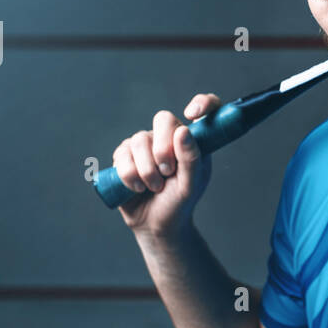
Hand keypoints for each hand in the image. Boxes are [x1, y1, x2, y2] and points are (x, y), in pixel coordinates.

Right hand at [111, 94, 220, 236]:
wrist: (156, 224)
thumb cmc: (179, 202)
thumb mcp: (191, 184)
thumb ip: (191, 159)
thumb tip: (183, 131)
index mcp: (193, 140)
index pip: (204, 108)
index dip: (202, 103)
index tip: (193, 114)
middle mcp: (169, 137)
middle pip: (162, 119)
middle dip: (163, 148)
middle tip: (168, 172)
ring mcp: (145, 144)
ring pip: (139, 140)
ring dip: (147, 169)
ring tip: (154, 186)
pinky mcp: (124, 155)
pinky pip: (122, 155)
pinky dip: (130, 174)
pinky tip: (137, 188)